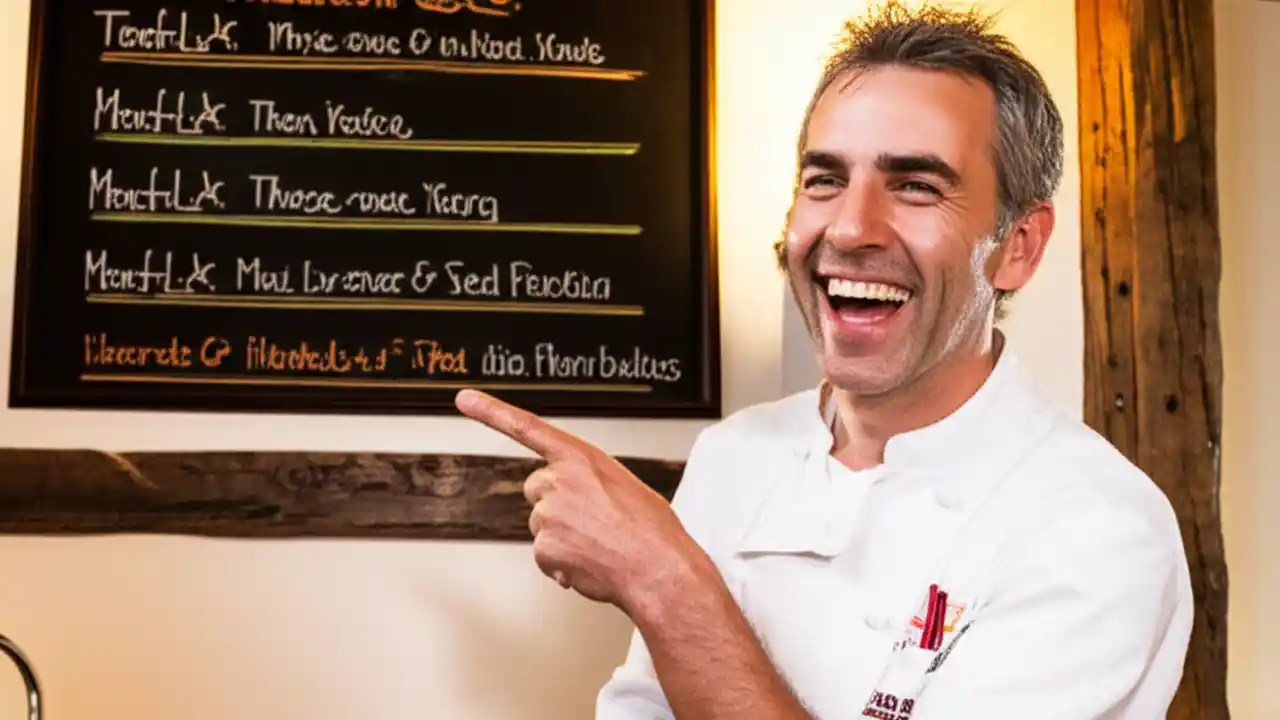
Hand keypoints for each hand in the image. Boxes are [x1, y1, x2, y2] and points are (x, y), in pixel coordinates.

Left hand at [455, 389, 706, 614]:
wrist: (658, 568)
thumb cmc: (650, 529)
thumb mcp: (625, 485)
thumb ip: (591, 481)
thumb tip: (580, 500)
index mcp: (581, 458)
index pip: (528, 428)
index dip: (492, 412)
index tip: (465, 398)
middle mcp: (559, 481)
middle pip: (536, 488)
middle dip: (555, 504)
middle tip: (590, 521)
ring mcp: (548, 515)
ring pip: (542, 525)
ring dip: (562, 536)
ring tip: (599, 545)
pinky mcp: (543, 548)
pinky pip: (545, 556)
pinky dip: (563, 563)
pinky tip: (591, 563)